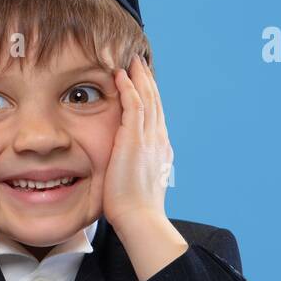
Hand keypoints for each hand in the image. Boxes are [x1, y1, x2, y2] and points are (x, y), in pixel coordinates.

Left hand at [102, 54, 174, 233]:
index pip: (156, 116)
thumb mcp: (140, 183)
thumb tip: (131, 167)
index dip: (150, 97)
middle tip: (139, 63)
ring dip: (139, 78)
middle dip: (147, 81)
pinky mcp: (135, 140)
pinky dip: (129, 88)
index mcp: (160, 149)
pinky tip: (121, 76)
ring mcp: (149, 139)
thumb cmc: (135, 209)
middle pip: (155, 102)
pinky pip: (134, 105)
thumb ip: (137, 169)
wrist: (140, 218)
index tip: (143, 83)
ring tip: (131, 61)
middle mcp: (158, 140)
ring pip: (147, 99)